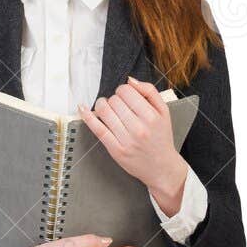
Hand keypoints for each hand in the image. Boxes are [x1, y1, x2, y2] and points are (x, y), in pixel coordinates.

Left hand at [78, 77, 187, 202]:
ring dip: (101, 105)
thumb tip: (130, 80)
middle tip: (117, 105)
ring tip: (105, 107)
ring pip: (104, 111)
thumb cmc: (161, 137)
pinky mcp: (115, 149)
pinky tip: (82, 108)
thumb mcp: (164, 112)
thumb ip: (150, 92)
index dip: (123, 90)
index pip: (127, 92)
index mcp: (152, 116)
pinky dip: (88, 116)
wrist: (161, 166)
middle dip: (113, 99)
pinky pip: (97, 129)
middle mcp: (140, 128)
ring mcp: (126, 139)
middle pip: (114, 100)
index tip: (124, 95)